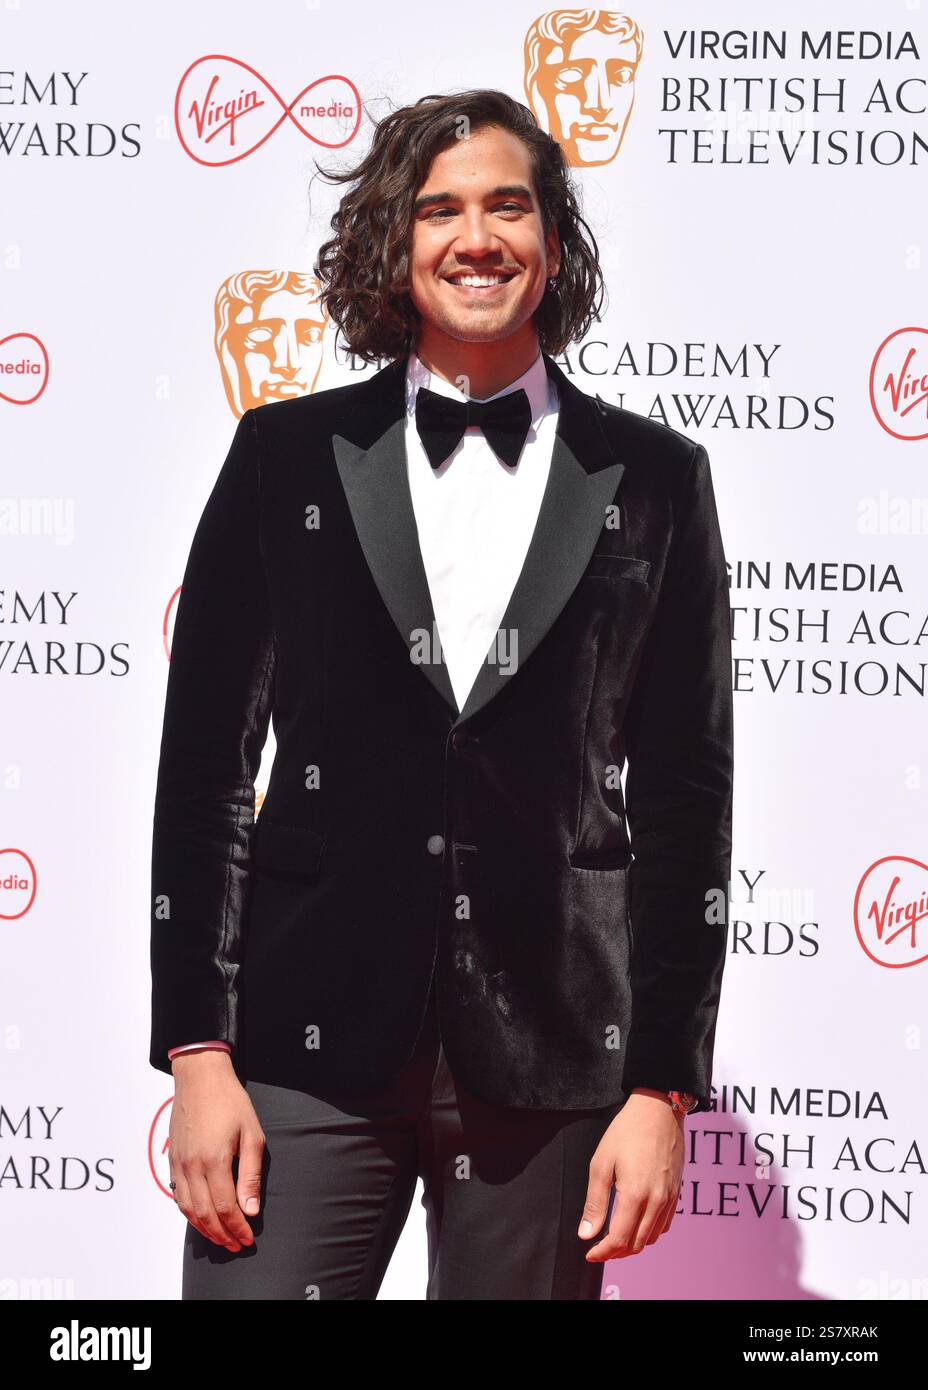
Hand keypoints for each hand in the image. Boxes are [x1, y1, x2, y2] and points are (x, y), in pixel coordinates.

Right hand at [168, 1050, 265, 1251]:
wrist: (200, 1077)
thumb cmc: (230, 1101)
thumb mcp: (252, 1134)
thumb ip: (250, 1174)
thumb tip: (250, 1209)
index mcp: (214, 1160)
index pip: (225, 1208)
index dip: (237, 1227)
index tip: (248, 1238)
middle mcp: (192, 1166)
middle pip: (205, 1214)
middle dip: (222, 1235)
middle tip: (237, 1245)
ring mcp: (179, 1164)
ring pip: (188, 1210)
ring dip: (205, 1229)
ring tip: (221, 1238)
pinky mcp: (172, 1160)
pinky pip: (178, 1196)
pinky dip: (189, 1213)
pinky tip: (201, 1218)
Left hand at [578, 1087, 684, 1260]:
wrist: (659, 1109)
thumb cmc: (627, 1132)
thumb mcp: (601, 1163)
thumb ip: (594, 1202)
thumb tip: (586, 1234)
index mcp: (635, 1195)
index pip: (619, 1240)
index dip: (602, 1253)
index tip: (589, 1253)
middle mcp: (656, 1202)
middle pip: (636, 1245)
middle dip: (615, 1252)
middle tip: (598, 1246)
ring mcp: (670, 1199)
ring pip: (651, 1238)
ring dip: (632, 1244)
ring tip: (613, 1237)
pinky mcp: (676, 1193)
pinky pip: (664, 1225)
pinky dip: (648, 1233)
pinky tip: (635, 1223)